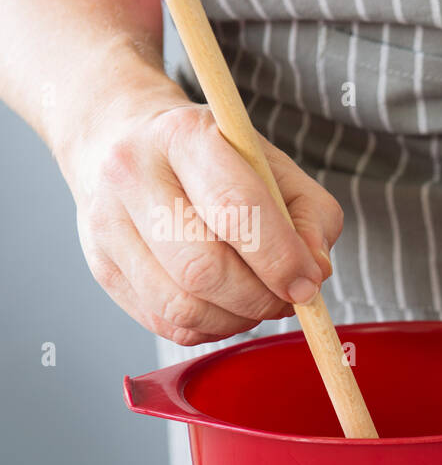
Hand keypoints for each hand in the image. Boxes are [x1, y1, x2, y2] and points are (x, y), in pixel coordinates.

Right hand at [58, 72, 342, 345]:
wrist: (127, 143)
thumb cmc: (215, 159)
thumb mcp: (275, 166)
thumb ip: (311, 215)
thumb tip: (316, 272)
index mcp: (184, 136)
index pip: (236, 210)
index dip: (281, 259)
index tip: (308, 283)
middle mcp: (133, 174)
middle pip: (204, 268)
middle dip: (260, 298)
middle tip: (287, 299)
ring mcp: (108, 224)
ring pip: (182, 305)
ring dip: (237, 319)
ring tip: (259, 302)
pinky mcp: (102, 267)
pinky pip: (166, 323)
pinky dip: (210, 328)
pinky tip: (226, 306)